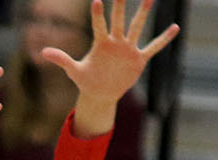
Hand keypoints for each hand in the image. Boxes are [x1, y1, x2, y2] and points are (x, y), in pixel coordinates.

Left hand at [40, 0, 178, 108]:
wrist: (101, 93)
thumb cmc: (87, 79)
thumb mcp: (74, 71)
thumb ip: (62, 59)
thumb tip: (43, 52)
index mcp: (100, 43)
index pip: (99, 25)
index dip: (98, 14)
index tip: (97, 1)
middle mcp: (115, 42)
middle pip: (119, 20)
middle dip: (121, 6)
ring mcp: (128, 49)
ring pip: (137, 28)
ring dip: (143, 14)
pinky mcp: (138, 59)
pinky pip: (153, 47)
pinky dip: (163, 39)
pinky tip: (175, 27)